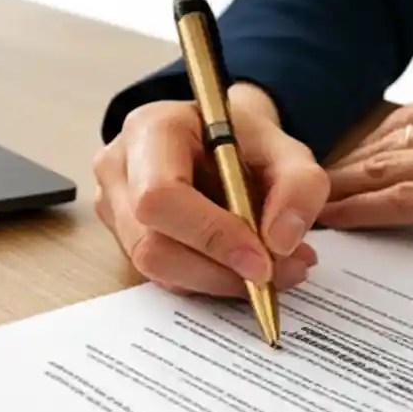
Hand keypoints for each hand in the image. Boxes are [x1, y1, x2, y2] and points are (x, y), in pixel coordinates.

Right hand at [94, 83, 328, 295]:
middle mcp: (120, 169)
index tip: (261, 263)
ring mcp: (114, 207)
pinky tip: (242, 268)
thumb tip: (280, 241)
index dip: (210, 236)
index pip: (160, 195)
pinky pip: (163, 277)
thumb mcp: (287, 150)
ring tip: (272, 271)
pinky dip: (209, 282)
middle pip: (151, 244)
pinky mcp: (124, 239)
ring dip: (218, 281)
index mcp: (151, 130)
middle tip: (275, 274)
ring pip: (157, 270)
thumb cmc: (246, 142)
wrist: (221, 144)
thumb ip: (298, 186)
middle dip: (218, 270)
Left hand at [321, 69, 412, 263]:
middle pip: (389, 141)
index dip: (363, 151)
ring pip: (389, 167)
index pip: (407, 119)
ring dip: (341, 192)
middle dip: (342, 171)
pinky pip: (406, 199)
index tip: (334, 174)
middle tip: (300, 195)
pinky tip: (337, 223)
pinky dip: (364, 212)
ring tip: (304, 212)